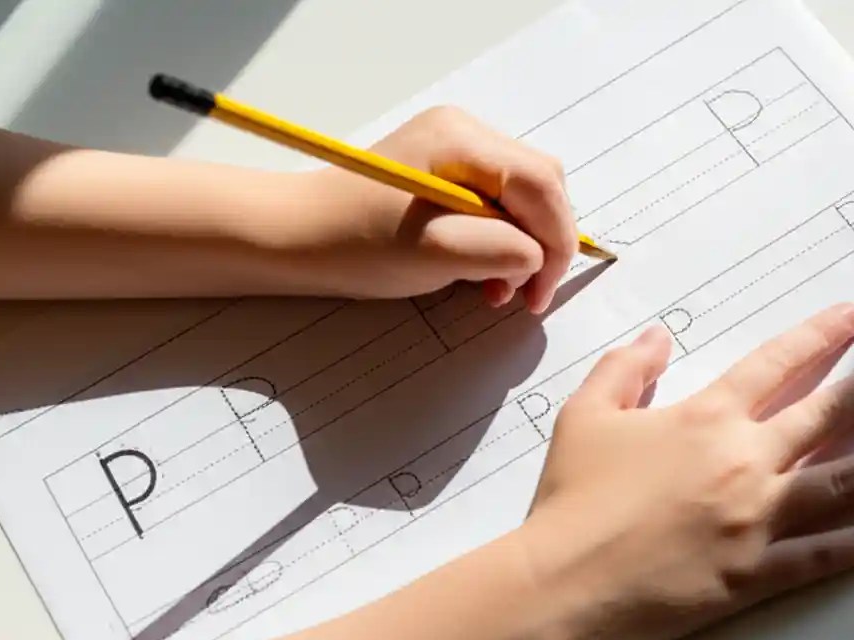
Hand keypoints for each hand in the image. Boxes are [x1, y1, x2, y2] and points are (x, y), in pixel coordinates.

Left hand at [257, 106, 577, 313]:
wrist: (296, 237)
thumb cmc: (359, 244)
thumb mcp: (439, 254)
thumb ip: (503, 251)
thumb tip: (536, 257)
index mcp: (463, 140)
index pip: (542, 185)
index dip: (557, 242)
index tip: (541, 293)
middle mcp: (464, 131)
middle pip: (539, 185)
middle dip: (543, 243)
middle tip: (525, 295)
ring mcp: (453, 147)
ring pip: (520, 196)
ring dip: (521, 245)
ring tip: (497, 289)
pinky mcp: (442, 169)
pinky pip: (494, 201)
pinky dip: (499, 238)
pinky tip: (482, 271)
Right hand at [517, 303, 853, 639]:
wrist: (563, 584)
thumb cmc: (571, 498)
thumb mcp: (586, 414)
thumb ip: (626, 368)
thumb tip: (659, 336)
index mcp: (706, 417)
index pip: (776, 363)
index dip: (818, 336)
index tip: (852, 318)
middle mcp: (745, 462)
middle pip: (832, 412)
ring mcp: (758, 520)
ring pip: (848, 479)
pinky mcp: (756, 575)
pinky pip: (826, 555)